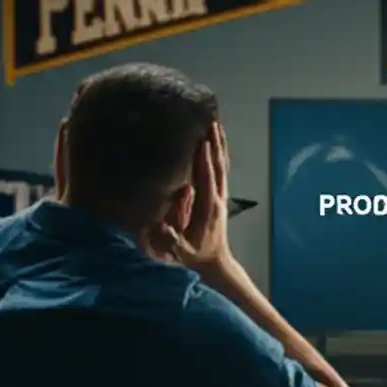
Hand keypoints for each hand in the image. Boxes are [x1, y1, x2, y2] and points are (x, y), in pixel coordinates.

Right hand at [161, 122, 232, 273]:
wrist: (216, 261)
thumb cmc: (196, 255)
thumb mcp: (183, 251)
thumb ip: (173, 240)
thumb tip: (163, 226)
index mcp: (208, 209)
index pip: (207, 181)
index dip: (205, 162)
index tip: (204, 143)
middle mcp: (218, 200)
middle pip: (219, 168)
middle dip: (216, 146)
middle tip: (213, 125)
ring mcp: (221, 198)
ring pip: (223, 168)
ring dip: (220, 147)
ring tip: (217, 127)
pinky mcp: (221, 198)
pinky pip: (221, 173)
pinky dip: (220, 157)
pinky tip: (216, 145)